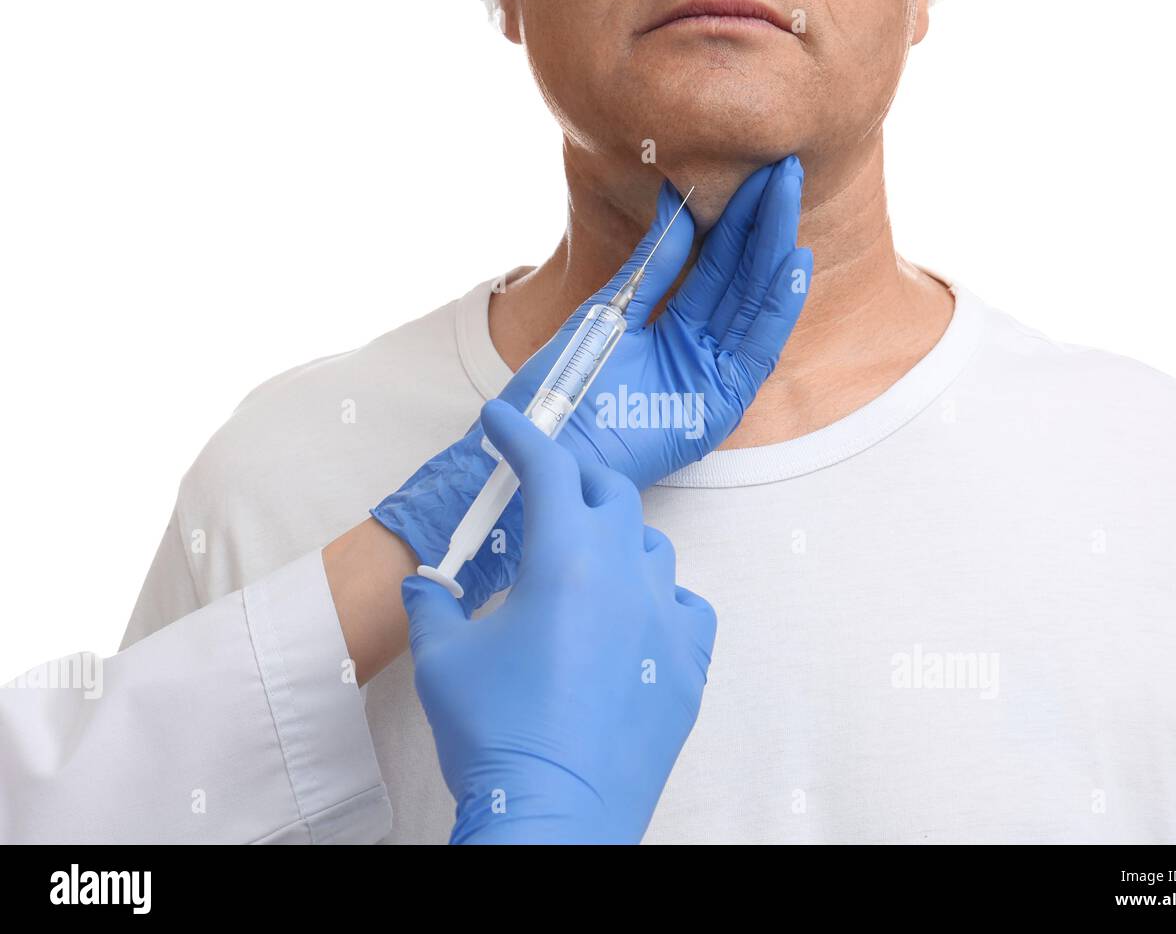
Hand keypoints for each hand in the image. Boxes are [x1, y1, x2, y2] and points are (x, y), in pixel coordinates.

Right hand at [403, 399, 716, 844]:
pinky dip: (661, 601)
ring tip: (585, 562)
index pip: (549, 470)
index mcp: (566, 560)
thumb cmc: (494, 731)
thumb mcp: (443, 660)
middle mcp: (627, 577)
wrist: (554, 815)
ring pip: (654, 551)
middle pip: (612, 497)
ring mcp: (667, 622)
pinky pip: (687, 610)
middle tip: (542, 488)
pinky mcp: (689, 668)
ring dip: (618, 540)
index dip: (522, 436)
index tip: (501, 421)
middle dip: (573, 480)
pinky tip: (636, 619)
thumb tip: (425, 584)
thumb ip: (432, 607)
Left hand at [502, 155, 812, 486]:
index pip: (713, 263)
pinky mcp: (721, 403)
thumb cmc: (565, 389)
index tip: (753, 172)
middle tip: (785, 168)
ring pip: (754, 303)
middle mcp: (698, 348)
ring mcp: (711, 374)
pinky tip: (793, 262)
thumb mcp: (607, 311)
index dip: (734, 219)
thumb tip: (675, 203)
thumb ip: (649, 267)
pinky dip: (778, 308)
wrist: (546, 446)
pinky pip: (757, 350)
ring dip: (775, 250)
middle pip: (740, 277)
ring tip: (789, 197)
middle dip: (763, 223)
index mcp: (670, 326)